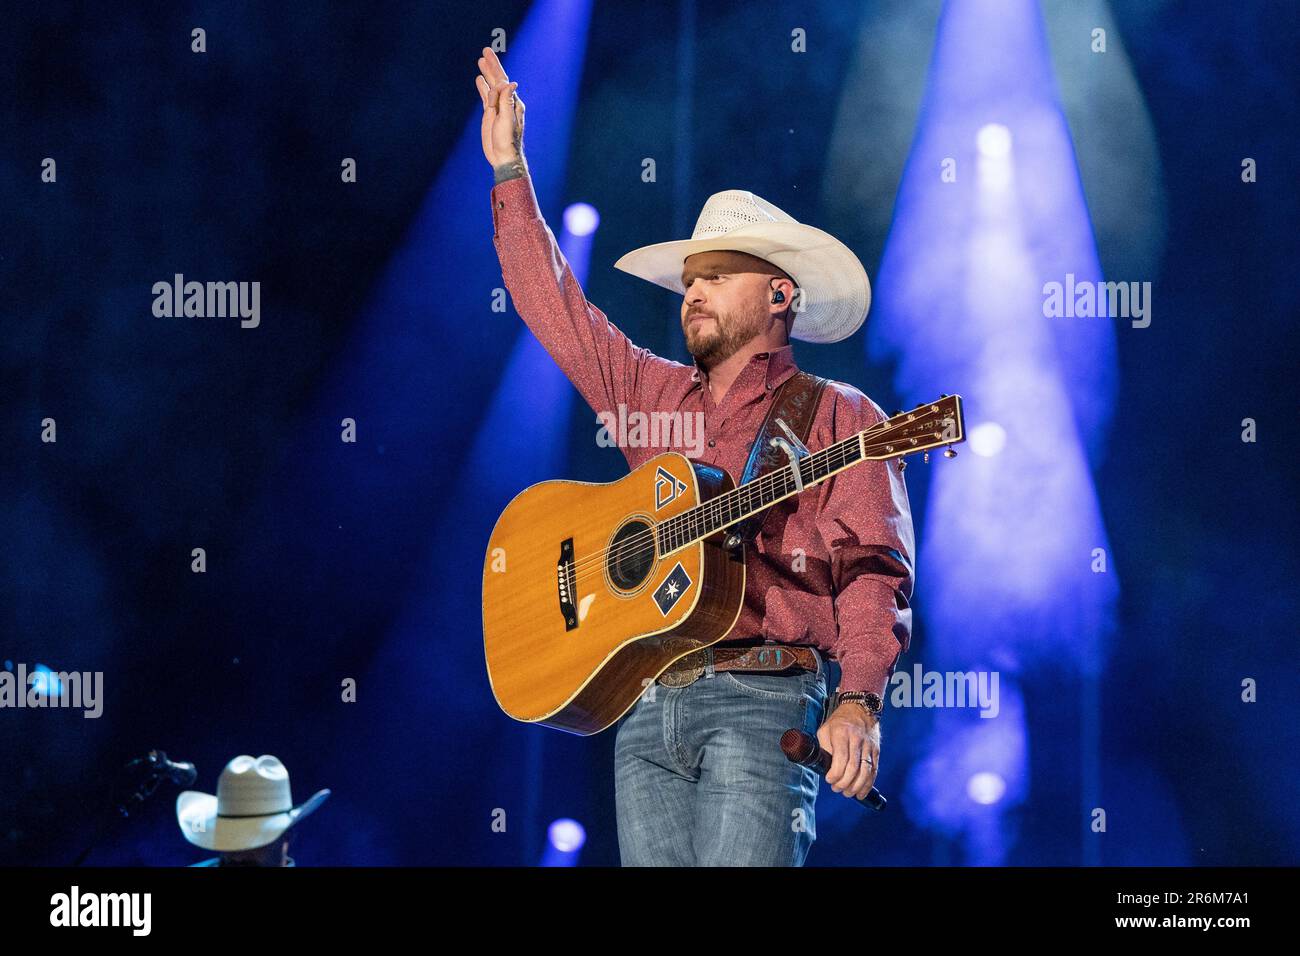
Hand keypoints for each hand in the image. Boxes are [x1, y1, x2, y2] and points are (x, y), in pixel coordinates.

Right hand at [475, 47, 524, 168]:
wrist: (503, 157)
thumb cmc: (507, 141)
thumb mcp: (507, 120)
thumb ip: (507, 102)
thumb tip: (511, 83)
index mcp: (513, 103)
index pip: (503, 81)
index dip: (495, 69)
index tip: (487, 60)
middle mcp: (506, 102)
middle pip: (498, 80)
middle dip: (491, 66)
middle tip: (485, 51)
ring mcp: (498, 107)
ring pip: (491, 86)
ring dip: (487, 73)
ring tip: (481, 61)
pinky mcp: (490, 114)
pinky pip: (486, 96)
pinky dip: (483, 87)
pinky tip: (479, 79)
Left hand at [816, 703, 879, 798]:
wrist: (860, 708)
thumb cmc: (839, 721)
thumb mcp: (825, 730)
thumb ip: (824, 748)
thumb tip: (825, 768)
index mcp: (842, 733)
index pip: (841, 759)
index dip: (835, 774)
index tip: (829, 780)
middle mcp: (857, 739)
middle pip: (853, 767)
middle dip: (844, 783)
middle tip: (837, 789)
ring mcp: (868, 745)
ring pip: (865, 771)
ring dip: (856, 786)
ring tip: (848, 793)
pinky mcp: (876, 750)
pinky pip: (874, 770)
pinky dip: (868, 784)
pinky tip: (861, 792)